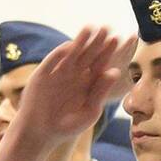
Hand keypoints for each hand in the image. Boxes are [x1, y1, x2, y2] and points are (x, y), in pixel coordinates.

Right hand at [11, 27, 134, 145]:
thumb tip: (115, 71)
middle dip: (97, 42)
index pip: (100, 64)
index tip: (118, 39)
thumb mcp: (90, 110)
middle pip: (87, 55)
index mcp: (88, 84)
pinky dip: (60, 54)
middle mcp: (74, 76)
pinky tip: (70, 46)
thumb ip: (100, 91)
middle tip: (107, 28)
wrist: (42, 132)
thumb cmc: (68, 126)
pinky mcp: (42, 75)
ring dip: (79, 42)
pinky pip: (52, 62)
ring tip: (89, 28)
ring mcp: (58, 74)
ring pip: (71, 55)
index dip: (108, 52)